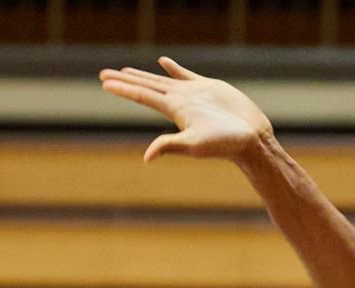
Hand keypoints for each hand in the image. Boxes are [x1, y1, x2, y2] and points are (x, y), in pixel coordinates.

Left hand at [98, 58, 273, 162]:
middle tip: (103, 74)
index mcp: (173, 110)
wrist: (252, 138)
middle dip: (124, 80)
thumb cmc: (225, 144)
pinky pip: (185, 75)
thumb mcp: (195, 145)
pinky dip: (173, 68)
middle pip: (145, 87)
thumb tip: (146, 158)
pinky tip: (163, 62)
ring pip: (161, 81)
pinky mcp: (208, 88)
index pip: (142, 96)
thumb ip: (170, 145)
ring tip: (125, 70)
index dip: (123, 88)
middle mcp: (179, 101)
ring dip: (143, 75)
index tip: (104, 83)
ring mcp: (192, 94)